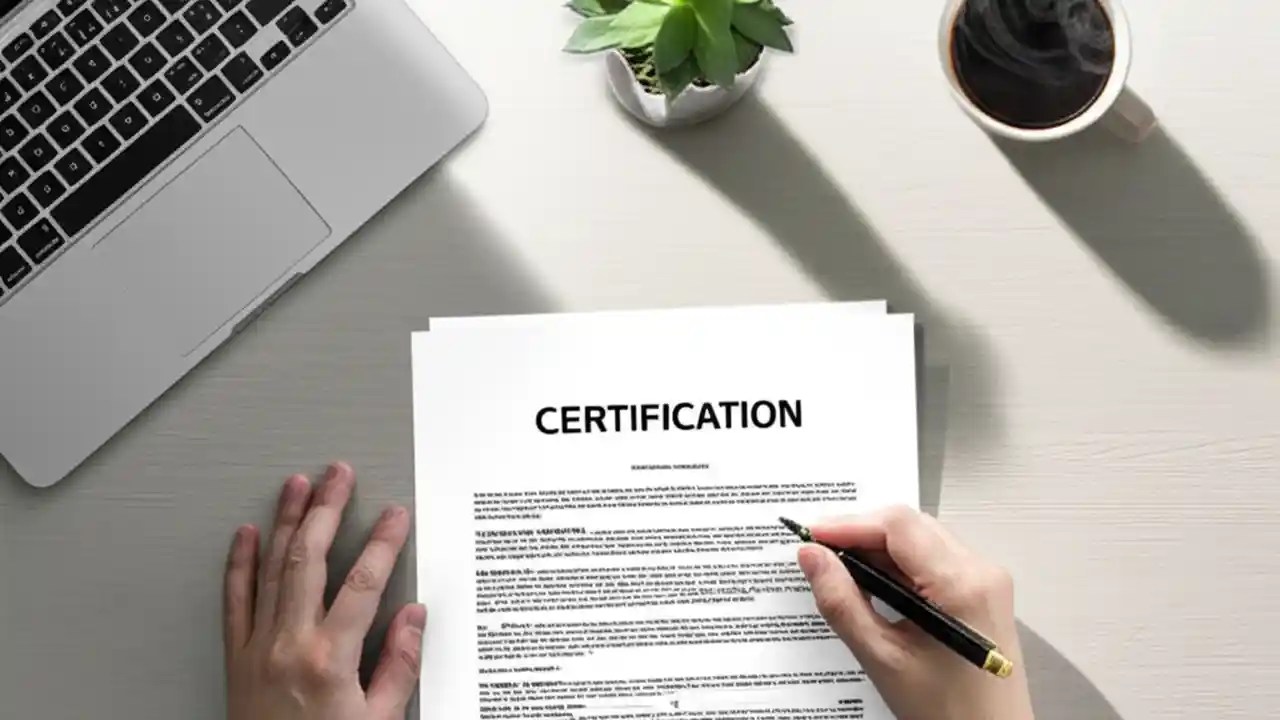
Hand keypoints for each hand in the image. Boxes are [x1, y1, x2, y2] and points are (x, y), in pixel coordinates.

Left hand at [223, 462, 424, 719]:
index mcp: (330, 660)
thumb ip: (399, 666)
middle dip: (326, 509)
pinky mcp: (237, 659)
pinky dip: (239, 563)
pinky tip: (247, 533)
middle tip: (338, 476)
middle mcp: (289, 646)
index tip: (396, 517)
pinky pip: (235, 600)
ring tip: (297, 485)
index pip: (364, 583)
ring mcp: (259, 648)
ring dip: (286, 520)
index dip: (383, 542)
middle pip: (308, 559)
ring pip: (271, 568)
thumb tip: (412, 618)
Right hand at [797, 506, 1034, 719]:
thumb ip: (842, 603)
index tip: (812, 538)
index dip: (848, 524)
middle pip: (909, 526)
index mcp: (962, 586)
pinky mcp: (981, 591)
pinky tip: (873, 584)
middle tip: (820, 554)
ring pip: (920, 538)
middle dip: (860, 533)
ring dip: (877, 548)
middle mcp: (981, 572)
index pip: (897, 526)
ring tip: (841, 572)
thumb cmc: (951, 712)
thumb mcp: (883, 658)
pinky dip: (898, 564)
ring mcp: (985, 580)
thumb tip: (813, 559)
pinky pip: (933, 559)